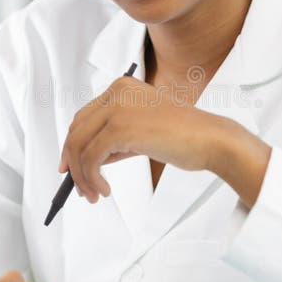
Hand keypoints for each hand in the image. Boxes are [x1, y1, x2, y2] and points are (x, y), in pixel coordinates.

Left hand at [58, 75, 231, 201]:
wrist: (211, 139)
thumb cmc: (185, 136)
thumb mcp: (142, 131)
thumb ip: (115, 139)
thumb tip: (90, 159)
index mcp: (122, 87)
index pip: (84, 116)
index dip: (73, 144)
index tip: (70, 167)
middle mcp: (116, 92)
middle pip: (76, 130)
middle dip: (73, 162)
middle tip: (79, 188)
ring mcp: (117, 108)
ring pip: (80, 145)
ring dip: (82, 175)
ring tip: (94, 194)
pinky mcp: (120, 127)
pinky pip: (91, 157)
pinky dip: (92, 177)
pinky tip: (105, 190)